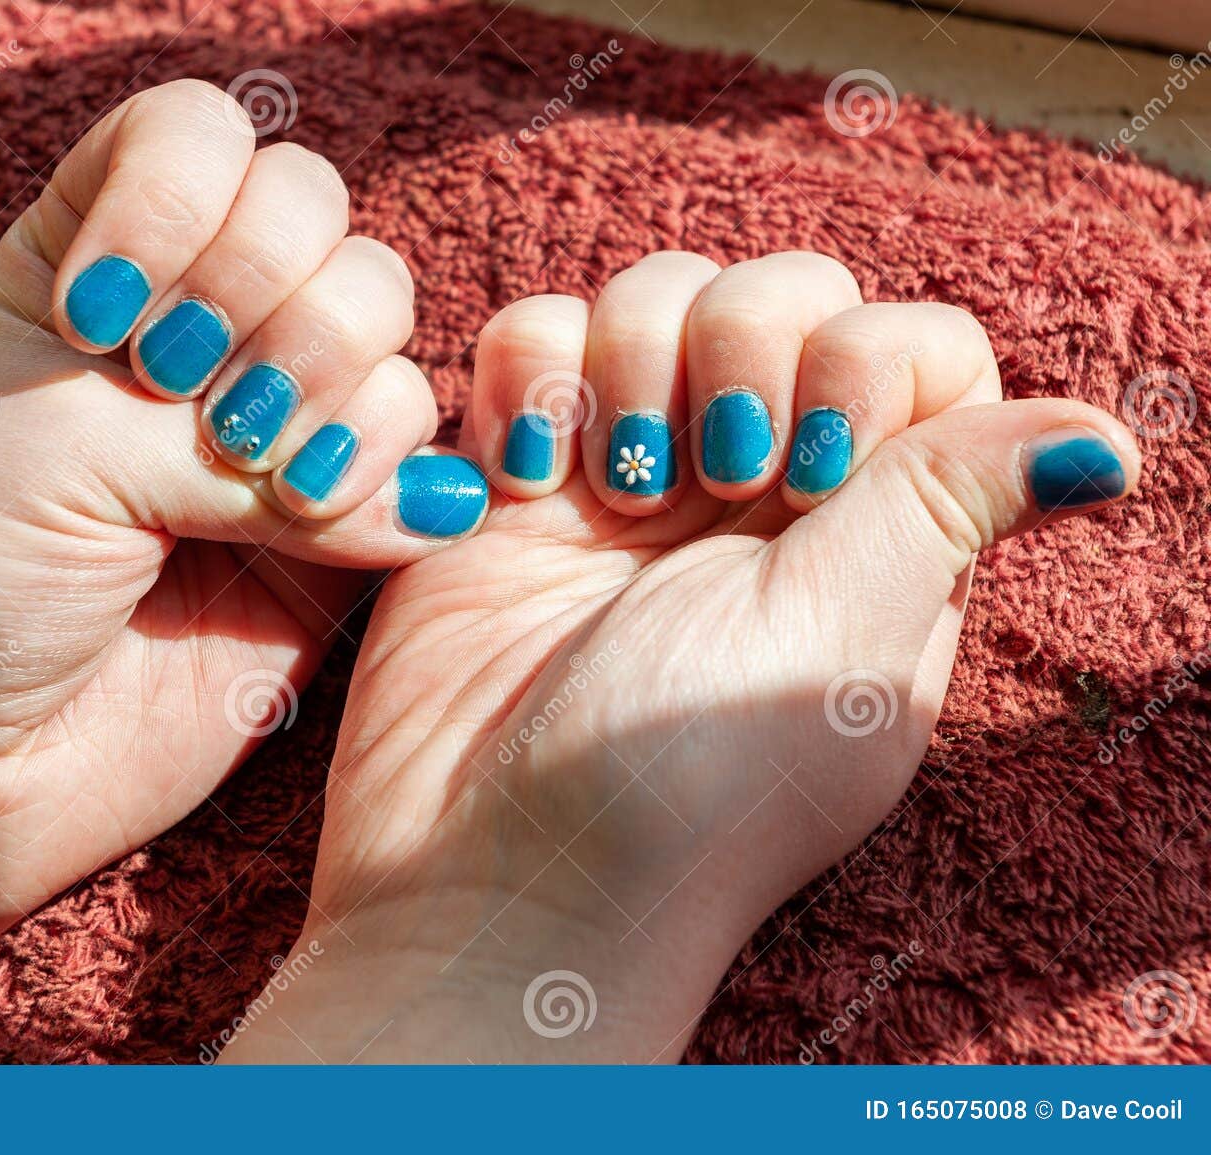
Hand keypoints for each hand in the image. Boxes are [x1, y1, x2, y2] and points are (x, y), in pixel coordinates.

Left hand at [0, 80, 488, 1061]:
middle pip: (319, 222)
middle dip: (281, 303)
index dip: (184, 200)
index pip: (201, 136)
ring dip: (342, 398)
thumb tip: (422, 481)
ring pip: (388, 340)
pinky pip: (420, 471)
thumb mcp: (57, 439)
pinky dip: (398, 483)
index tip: (110, 320)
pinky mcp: (324, 544)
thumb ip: (241, 426)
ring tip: (266, 491)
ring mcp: (266, 434)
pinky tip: (323, 526)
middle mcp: (190, 333)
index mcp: (88, 263)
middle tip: (198, 403)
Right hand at [219, 250, 1138, 1062]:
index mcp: (869, 532)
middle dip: (737, 349)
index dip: (862, 365)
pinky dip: (530, 381)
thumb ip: (947, 503)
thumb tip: (1111, 441)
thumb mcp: (836, 641)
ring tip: (610, 492)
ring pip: (652, 291)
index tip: (805, 481)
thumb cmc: (681, 781)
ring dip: (628, 362)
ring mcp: (633, 467)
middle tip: (712, 484)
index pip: (914, 348)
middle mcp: (756, 485)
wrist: (483, 858)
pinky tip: (525, 482)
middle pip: (782, 291)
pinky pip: (535, 337)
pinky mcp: (523, 469)